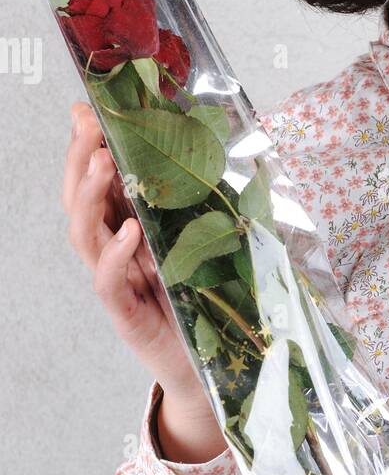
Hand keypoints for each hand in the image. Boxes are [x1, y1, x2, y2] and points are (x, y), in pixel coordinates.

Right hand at [62, 99, 206, 401]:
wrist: (214, 366)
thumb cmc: (209, 299)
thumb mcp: (210, 240)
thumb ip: (205, 203)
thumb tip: (222, 150)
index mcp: (129, 228)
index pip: (97, 182)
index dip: (86, 147)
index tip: (85, 108)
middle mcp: (115, 252)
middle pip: (81, 201)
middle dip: (80, 159)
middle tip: (88, 126)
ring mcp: (118, 283)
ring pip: (85, 236)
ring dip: (90, 196)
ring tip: (103, 163)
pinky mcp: (127, 315)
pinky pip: (109, 283)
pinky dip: (114, 256)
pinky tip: (127, 232)